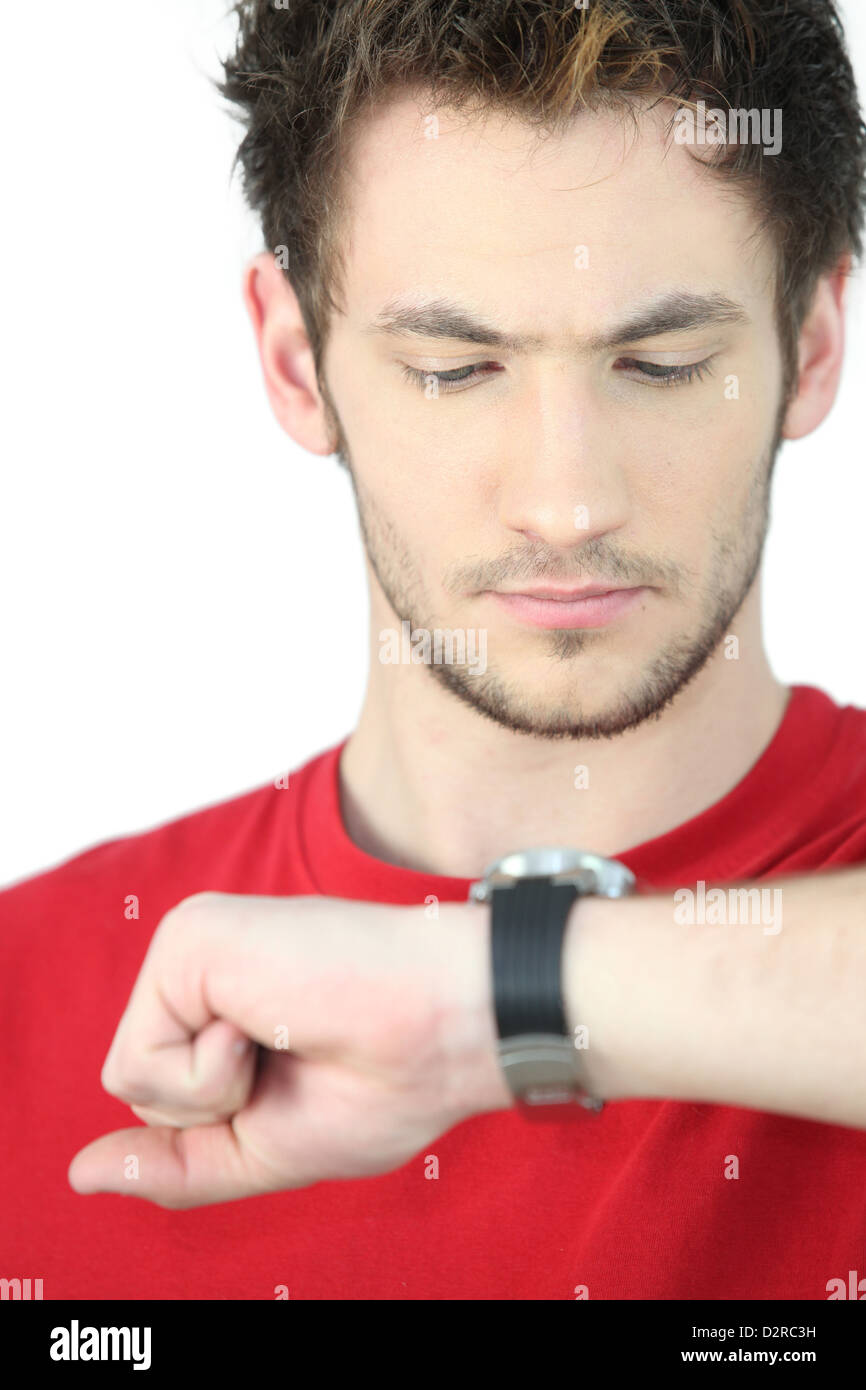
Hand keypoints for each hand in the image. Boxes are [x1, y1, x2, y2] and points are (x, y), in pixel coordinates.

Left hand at [68, 892, 509, 1207]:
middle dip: (219, 1112)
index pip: (166, 1097)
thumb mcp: (268, 1145)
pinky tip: (274, 1021)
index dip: (227, 1121)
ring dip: (217, 1093)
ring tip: (289, 1034)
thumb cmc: (387, 1081)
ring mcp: (192, 946)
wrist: (447, 1027)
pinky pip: (144, 1060)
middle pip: (141, 1091)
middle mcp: (201, 967)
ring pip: (132, 1078)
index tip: (309, 1073)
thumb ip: (178, 1160)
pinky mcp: (187, 939)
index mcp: (225, 1001)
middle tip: (302, 1056)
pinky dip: (213, 1074)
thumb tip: (81, 1174)